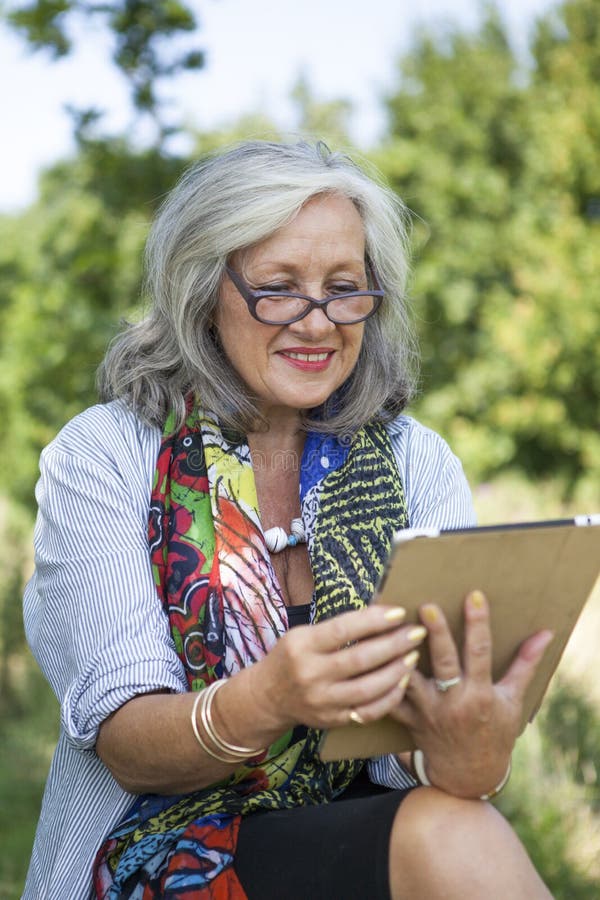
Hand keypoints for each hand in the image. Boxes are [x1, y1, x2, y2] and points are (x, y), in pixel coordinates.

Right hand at [249, 605, 426, 734]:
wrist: (268, 697)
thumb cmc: (292, 657)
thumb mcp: (303, 634)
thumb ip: (335, 628)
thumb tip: (379, 612)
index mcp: (302, 645)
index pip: (343, 629)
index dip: (373, 620)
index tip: (399, 612)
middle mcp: (311, 674)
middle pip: (360, 659)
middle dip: (394, 644)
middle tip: (417, 632)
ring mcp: (322, 701)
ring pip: (369, 688)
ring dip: (397, 671)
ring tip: (413, 655)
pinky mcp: (333, 720)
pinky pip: (368, 712)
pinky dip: (390, 698)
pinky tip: (403, 682)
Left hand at [390, 590, 552, 797]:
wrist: (469, 775)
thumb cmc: (495, 731)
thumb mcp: (513, 700)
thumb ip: (525, 664)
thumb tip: (544, 633)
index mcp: (480, 695)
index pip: (481, 653)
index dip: (478, 624)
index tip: (474, 596)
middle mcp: (454, 703)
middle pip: (444, 663)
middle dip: (436, 634)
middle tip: (427, 606)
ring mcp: (429, 712)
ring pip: (412, 682)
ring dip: (402, 658)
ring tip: (392, 630)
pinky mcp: (409, 720)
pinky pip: (391, 702)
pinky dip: (382, 685)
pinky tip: (372, 661)